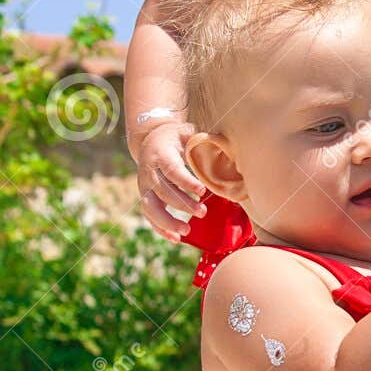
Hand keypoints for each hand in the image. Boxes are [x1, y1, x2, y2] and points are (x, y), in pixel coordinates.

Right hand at [136, 121, 207, 241]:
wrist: (150, 139)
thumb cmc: (176, 137)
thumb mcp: (186, 132)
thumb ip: (201, 140)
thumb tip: (226, 146)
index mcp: (160, 154)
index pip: (172, 170)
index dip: (186, 182)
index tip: (202, 191)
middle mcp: (149, 171)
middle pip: (162, 191)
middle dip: (182, 204)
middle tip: (202, 212)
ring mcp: (144, 186)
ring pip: (151, 207)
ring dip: (168, 221)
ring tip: (187, 231)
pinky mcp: (145, 197)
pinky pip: (149, 216)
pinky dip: (160, 229)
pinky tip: (176, 239)